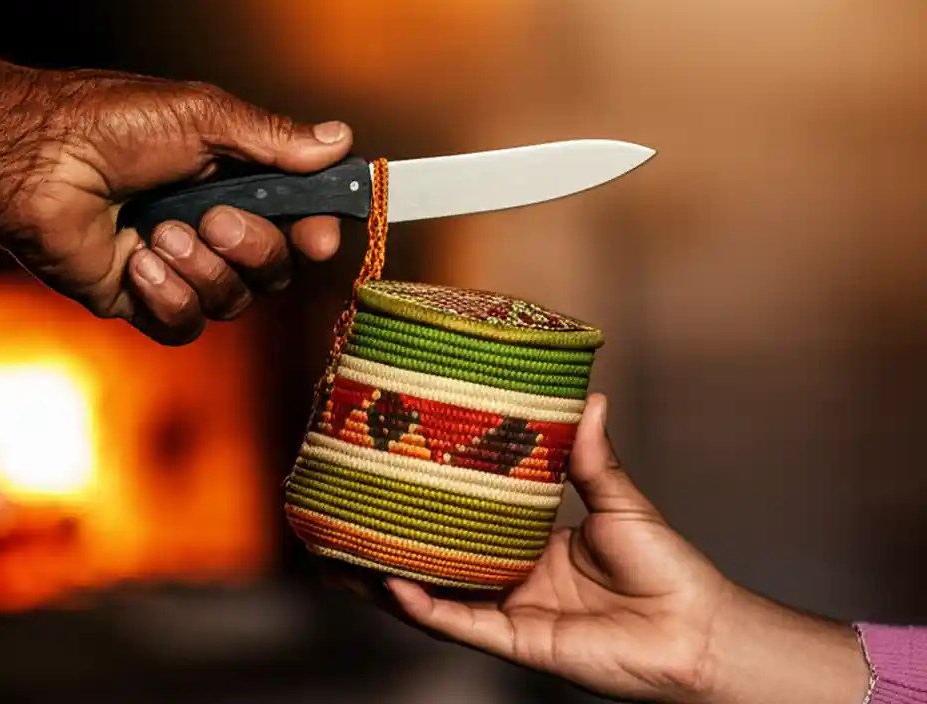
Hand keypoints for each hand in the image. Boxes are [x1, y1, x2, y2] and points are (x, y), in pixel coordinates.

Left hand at [0, 45, 351, 344]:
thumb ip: (273, 138)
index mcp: (231, 179)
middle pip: (273, 270)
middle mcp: (209, 226)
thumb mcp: (202, 116)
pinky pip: (184, 325)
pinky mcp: (140, 300)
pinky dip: (168, 297)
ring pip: (232, 302)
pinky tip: (138, 264)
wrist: (36, 161)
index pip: (297, 219)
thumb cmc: (109, 125)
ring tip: (159, 234)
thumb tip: (339, 141)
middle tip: (213, 219)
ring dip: (203, 270)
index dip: (315, 233)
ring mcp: (176, 267)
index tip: (318, 236)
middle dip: (252, 249)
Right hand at [378, 395, 870, 703]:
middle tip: (347, 514)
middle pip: (436, 559)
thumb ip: (592, 457)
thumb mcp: (620, 501)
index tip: (396, 470)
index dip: (430, 500)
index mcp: (532, 544)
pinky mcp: (516, 641)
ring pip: (434, 595)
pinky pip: (459, 624)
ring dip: (388, 579)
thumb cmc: (668, 570)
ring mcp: (510, 610)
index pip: (467, 520)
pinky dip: (424, 608)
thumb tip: (589, 398)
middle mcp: (513, 578)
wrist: (696, 629)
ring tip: (343, 555)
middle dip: (390, 543)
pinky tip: (393, 584)